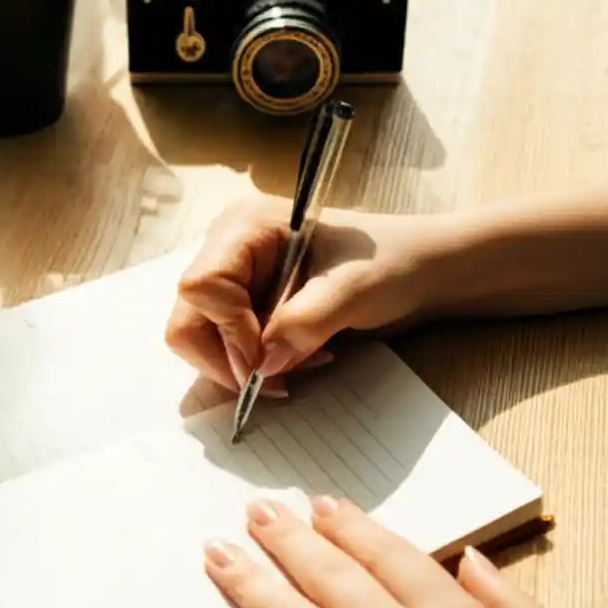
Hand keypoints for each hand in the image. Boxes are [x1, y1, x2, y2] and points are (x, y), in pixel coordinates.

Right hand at [165, 195, 440, 392]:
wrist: (418, 270)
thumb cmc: (392, 262)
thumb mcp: (353, 291)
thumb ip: (303, 323)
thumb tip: (261, 366)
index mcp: (244, 227)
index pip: (201, 287)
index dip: (228, 332)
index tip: (268, 360)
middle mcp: (226, 250)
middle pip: (188, 320)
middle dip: (229, 358)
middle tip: (277, 380)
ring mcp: (233, 280)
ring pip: (201, 341)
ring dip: (246, 366)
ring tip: (299, 363)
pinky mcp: (244, 307)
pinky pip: (226, 348)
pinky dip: (257, 365)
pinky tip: (298, 357)